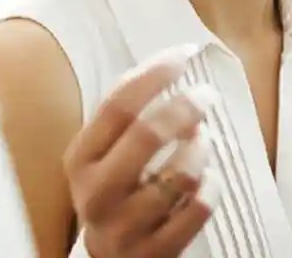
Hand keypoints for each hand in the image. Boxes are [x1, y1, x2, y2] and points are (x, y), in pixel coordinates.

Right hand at [62, 45, 221, 257]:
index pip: (118, 105)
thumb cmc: (115, 190)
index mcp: (80, 159)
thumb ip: (126, 115)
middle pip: (148, 135)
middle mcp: (96, 194)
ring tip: (202, 143)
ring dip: (200, 150)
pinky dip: (211, 186)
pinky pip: (199, 208)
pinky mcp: (155, 253)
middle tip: (207, 94)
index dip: (155, 74)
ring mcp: (124, 228)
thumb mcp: (104, 154)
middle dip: (185, 107)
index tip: (185, 53)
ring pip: (181, 174)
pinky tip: (207, 179)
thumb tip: (165, 63)